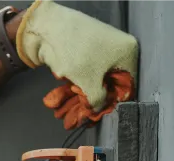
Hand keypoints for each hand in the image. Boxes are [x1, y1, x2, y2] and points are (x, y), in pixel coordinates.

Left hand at [16, 0, 137, 128]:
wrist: (47, 28)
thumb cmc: (74, 51)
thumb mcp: (89, 82)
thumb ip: (97, 100)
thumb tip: (97, 110)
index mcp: (127, 53)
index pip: (126, 86)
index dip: (112, 103)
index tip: (98, 116)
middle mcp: (116, 50)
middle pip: (107, 84)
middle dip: (90, 103)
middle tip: (78, 119)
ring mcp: (98, 50)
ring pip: (90, 81)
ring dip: (76, 99)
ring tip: (64, 115)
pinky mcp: (82, 52)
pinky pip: (81, 74)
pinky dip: (70, 87)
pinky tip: (59, 102)